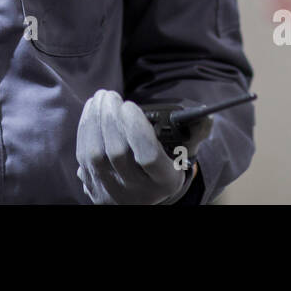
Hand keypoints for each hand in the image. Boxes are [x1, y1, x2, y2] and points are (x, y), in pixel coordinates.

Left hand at [75, 89, 207, 204]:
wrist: (142, 194)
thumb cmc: (166, 163)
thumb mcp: (184, 152)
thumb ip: (196, 132)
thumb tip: (206, 116)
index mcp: (162, 182)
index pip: (148, 157)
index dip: (137, 129)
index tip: (130, 105)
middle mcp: (135, 191)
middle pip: (117, 153)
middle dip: (111, 119)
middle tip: (112, 96)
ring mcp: (110, 190)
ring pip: (95, 155)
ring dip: (94, 121)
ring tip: (101, 98)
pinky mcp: (91, 185)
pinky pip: (83, 156)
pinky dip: (85, 129)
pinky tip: (92, 110)